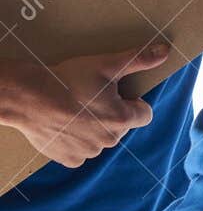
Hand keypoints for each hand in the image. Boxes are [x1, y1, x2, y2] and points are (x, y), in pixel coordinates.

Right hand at [0, 41, 168, 168]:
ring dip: (94, 128)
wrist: (29, 98)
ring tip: (75, 109)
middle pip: (121, 126)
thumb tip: (165, 51)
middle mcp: (109, 141)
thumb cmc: (70, 80)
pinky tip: (65, 124)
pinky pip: (81, 151)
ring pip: (101, 139)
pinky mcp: (70, 160)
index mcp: (122, 119)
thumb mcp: (107, 65)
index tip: (116, 93)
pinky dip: (76, 140)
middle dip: (112, 114)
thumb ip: (139, 59)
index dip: (133, 101)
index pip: (145, 114)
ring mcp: (89, 153)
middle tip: (91, 98)